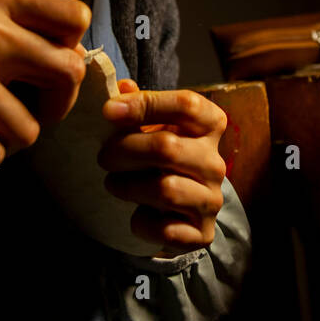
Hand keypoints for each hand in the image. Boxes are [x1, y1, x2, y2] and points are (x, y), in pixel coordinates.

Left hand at [98, 79, 227, 256]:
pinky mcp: (202, 234)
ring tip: (113, 183)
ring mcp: (211, 199)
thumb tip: (122, 86)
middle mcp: (215, 162)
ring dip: (127, 186)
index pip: (187, 104)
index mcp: (209, 127)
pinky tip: (136, 215)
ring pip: (164, 189)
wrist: (176, 214)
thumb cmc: (160, 161)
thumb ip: (138, 105)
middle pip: (167, 147)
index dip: (145, 104)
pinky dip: (141, 222)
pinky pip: (165, 228)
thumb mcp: (152, 128)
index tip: (108, 111)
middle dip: (123, 150)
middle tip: (104, 156)